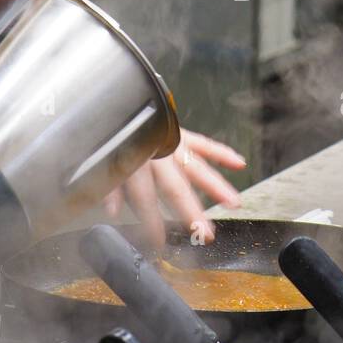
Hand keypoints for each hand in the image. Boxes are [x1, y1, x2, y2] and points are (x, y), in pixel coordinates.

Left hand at [104, 129, 245, 246]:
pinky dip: (222, 153)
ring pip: (197, 167)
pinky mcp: (182, 133)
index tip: (159, 242)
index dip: (152, 221)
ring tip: (233, 203)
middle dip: (191, 212)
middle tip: (205, 233)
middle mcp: (157, 153)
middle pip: (176, 187)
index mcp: (134, 162)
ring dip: (216, 186)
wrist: (115, 100)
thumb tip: (112, 212)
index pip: (144, 198)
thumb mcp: (103, 161)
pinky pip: (204, 144)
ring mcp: (172, 142)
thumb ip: (110, 186)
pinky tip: (239, 164)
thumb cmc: (111, 135)